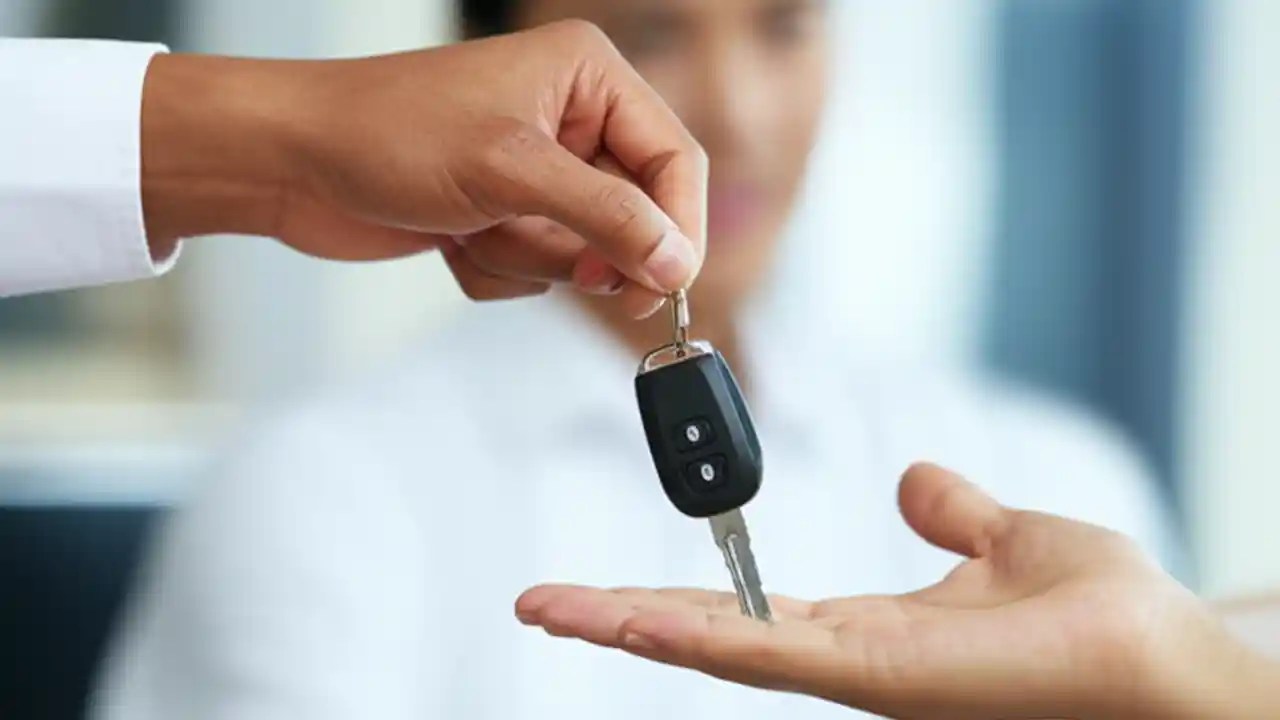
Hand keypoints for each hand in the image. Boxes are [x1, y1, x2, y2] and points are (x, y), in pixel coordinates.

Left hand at [140, 21, 705, 317]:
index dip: (677, 228)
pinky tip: (450, 237)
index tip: (666, 284)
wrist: (290, 162)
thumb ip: (606, 217)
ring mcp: (537, 171)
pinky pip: (538, 269)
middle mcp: (572, 120)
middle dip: (584, 247)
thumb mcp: (510, 171)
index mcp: (589, 77)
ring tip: (472, 225)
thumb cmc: (386, 133)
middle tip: (556, 259)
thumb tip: (674, 260)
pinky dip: (496, 269)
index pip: (674, 160)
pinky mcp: (505, 212)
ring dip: (528, 257)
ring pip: (583, 251)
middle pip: (635, 214)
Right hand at [516, 464, 1279, 719]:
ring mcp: (854, 678)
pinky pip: (768, 655)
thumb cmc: (1102, 613)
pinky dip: (695, 638)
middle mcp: (844, 661)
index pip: (743, 613)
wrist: (1166, 659)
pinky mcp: (878, 681)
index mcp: (865, 630)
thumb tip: (913, 482)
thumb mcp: (1009, 537)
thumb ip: (951, 511)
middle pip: (707, 638)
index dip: (671, 600)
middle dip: (618, 622)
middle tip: (536, 604)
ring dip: (630, 629)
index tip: (605, 589)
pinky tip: (635, 623)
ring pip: (717, 651)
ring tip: (552, 610)